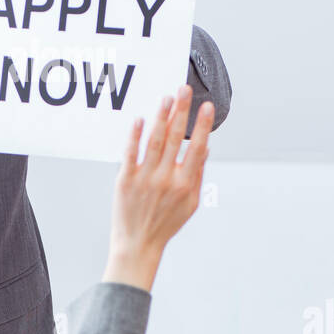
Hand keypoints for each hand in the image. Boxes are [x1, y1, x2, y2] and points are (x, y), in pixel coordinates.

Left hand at [102, 83, 213, 291]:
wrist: (139, 243)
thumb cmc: (166, 223)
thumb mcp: (191, 203)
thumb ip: (197, 174)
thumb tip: (205, 147)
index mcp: (186, 185)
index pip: (198, 148)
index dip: (203, 126)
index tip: (207, 107)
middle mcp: (166, 180)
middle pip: (176, 139)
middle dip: (181, 111)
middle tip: (184, 89)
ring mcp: (145, 179)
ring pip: (154, 141)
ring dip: (161, 117)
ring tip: (167, 98)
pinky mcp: (125, 180)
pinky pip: (131, 152)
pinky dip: (136, 135)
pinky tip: (141, 119)